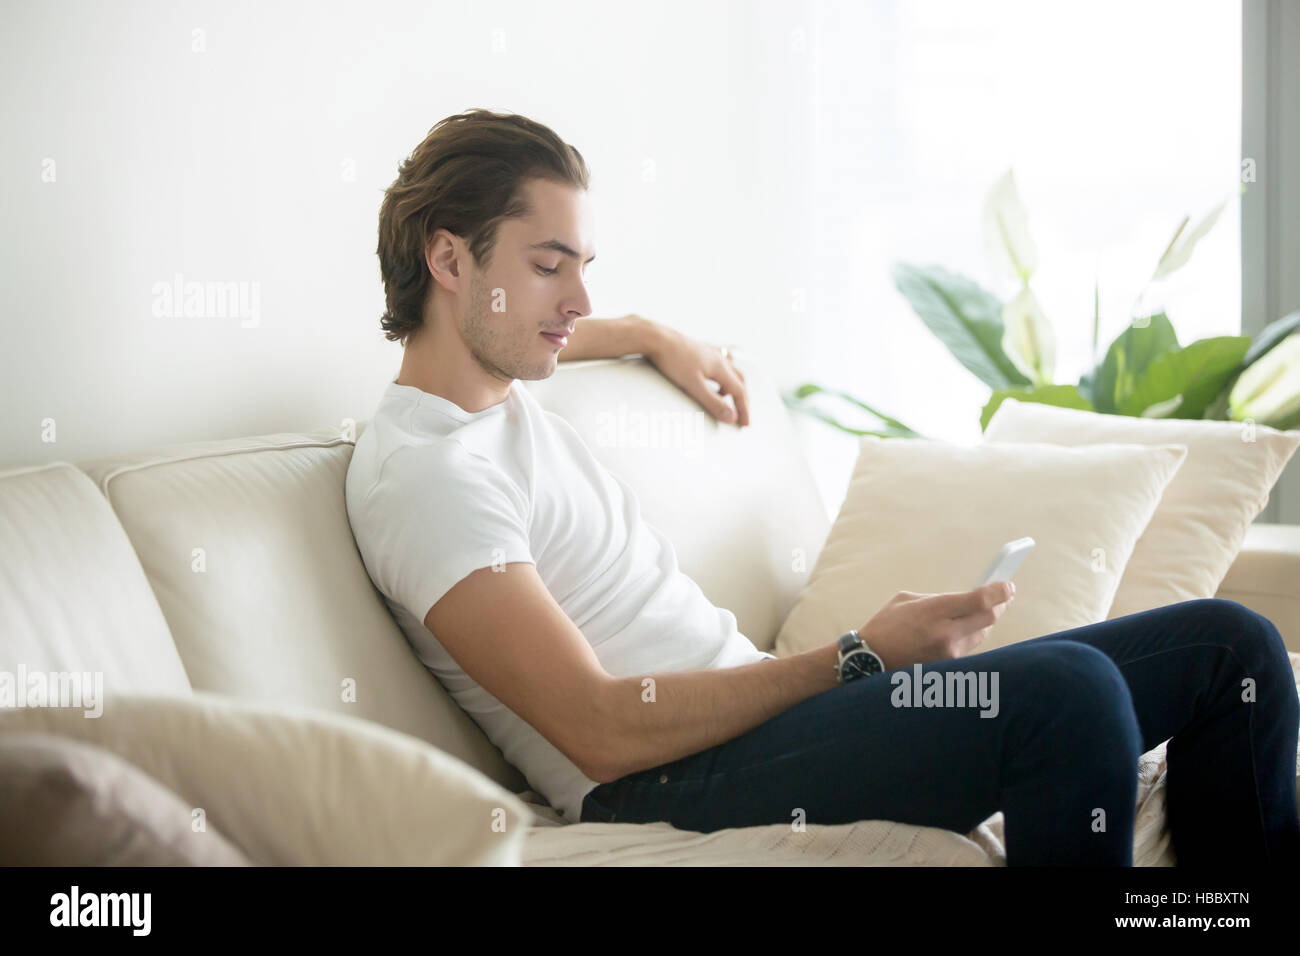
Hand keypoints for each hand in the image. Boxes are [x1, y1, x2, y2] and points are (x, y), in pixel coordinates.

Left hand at [640, 319, 749, 426]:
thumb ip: (712, 403)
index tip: (745, 424)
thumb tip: (731, 418)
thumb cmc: (672, 361)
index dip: (743, 409)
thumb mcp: (693, 386)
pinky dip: (721, 373)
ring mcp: (709, 351)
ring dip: (731, 386)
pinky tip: (712, 376)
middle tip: (740, 414)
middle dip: (742, 398)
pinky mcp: (698, 349)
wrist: (656, 337)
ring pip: (729, 370)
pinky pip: (718, 361)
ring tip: (723, 399)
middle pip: (739, 380)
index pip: (739, 391)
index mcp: (720, 367)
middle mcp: (718, 358)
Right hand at [852, 582, 1014, 670]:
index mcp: (934, 612)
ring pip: (983, 633)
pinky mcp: (949, 666)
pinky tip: (967, 627)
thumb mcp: (907, 600)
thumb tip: (964, 600)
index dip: (999, 592)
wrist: (871, 660)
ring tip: (986, 610)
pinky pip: (971, 646)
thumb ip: (938, 598)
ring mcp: (949, 653)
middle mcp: (946, 634)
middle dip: (999, 605)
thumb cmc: (886, 626)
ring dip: (986, 620)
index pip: (980, 601)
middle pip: (989, 618)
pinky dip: (973, 634)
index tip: (1008, 586)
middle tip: (1003, 596)